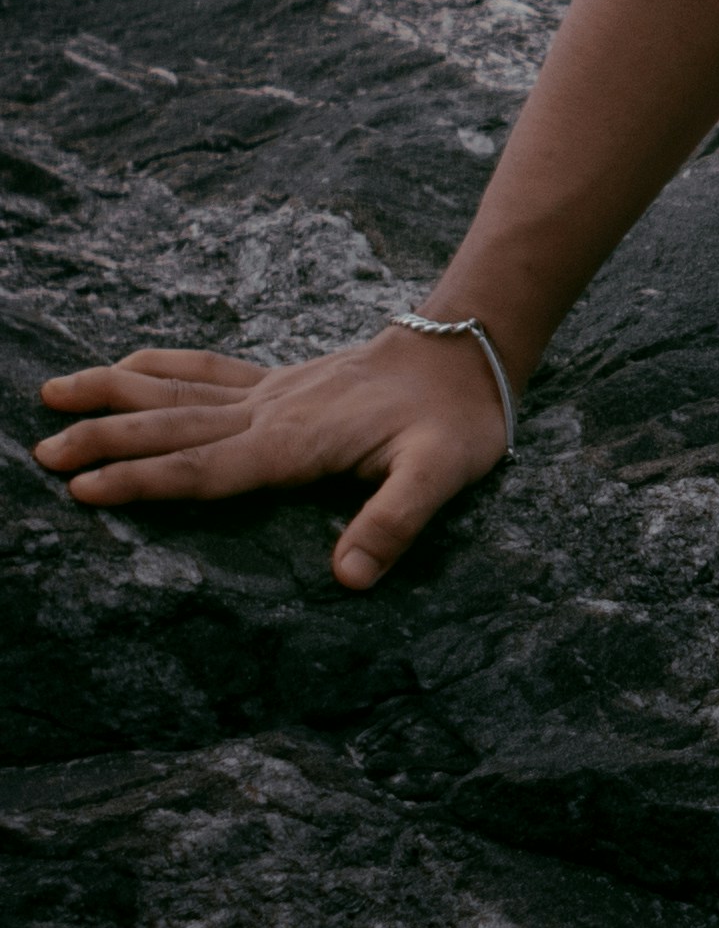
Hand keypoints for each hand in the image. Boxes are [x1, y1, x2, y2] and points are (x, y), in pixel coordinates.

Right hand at [32, 326, 514, 588]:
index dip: (144, 480)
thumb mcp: (444, 474)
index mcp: (295, 444)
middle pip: (173, 428)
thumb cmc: (457, 418)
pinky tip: (127, 363)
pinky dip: (160, 366)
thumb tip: (350, 578)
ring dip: (114, 392)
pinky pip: (206, 369)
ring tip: (51, 392)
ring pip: (178, 390)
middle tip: (40, 452)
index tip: (83, 489)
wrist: (468, 349)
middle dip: (105, 440)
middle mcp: (271, 413)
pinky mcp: (280, 381)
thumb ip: (395, 522)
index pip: (205, 467)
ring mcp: (272, 392)